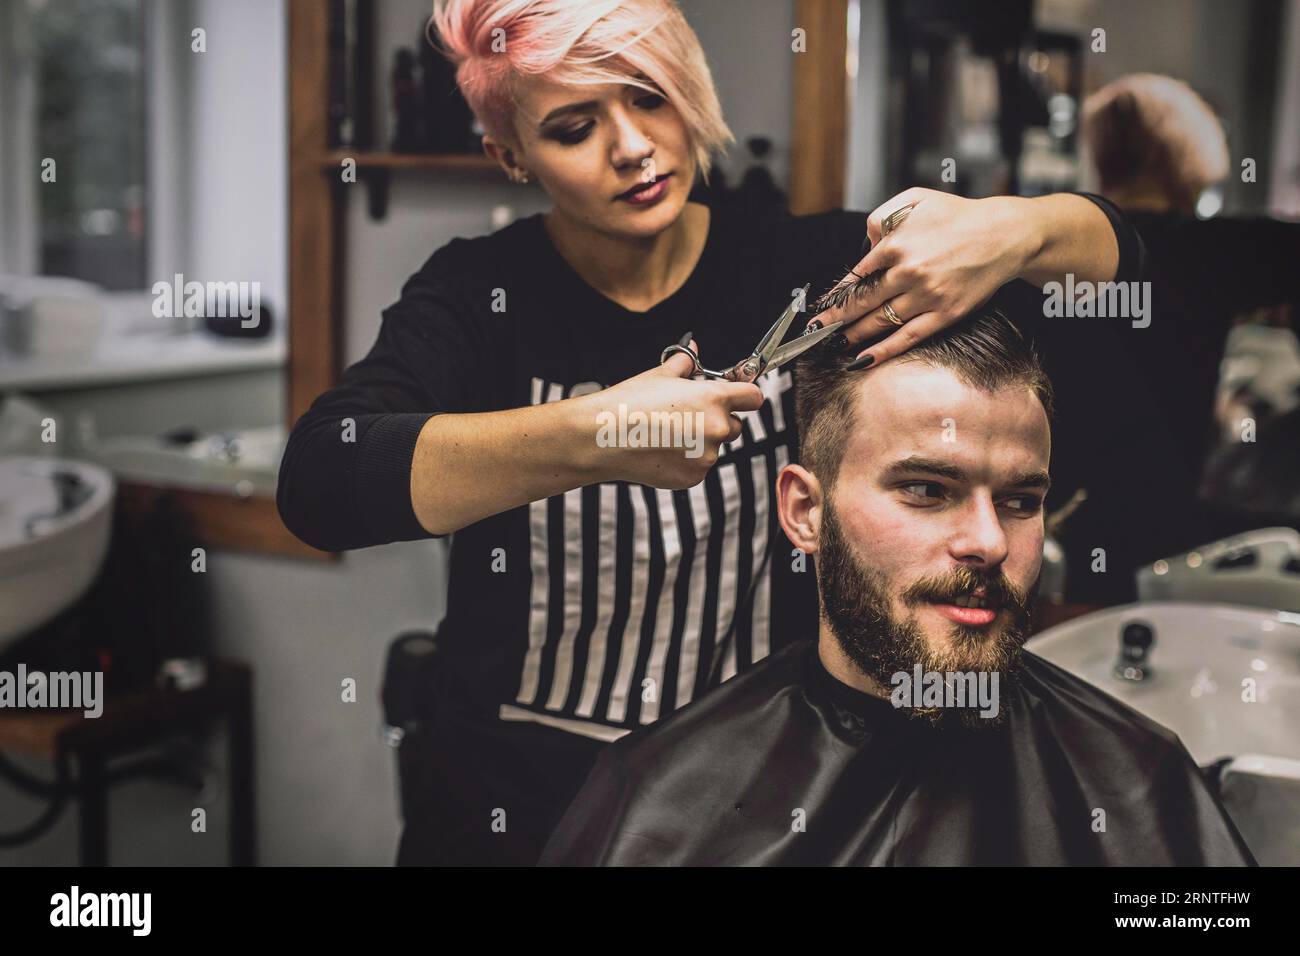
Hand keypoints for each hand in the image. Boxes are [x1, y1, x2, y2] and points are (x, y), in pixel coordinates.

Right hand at [575, 341, 764, 488]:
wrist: (604, 437)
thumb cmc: (631, 403)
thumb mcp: (660, 375)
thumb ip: (685, 363)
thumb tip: (693, 350)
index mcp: (714, 399)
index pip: (753, 397)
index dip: (745, 395)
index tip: (738, 396)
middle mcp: (717, 429)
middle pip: (735, 425)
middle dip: (718, 420)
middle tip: (688, 416)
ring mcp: (707, 457)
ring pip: (714, 448)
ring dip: (701, 442)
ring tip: (667, 434)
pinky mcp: (694, 477)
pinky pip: (699, 466)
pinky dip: (687, 460)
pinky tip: (662, 450)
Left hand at [807, 188, 1037, 366]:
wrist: (1004, 234)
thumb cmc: (959, 215)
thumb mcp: (916, 197)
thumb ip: (882, 217)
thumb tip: (866, 246)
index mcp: (897, 244)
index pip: (856, 276)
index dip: (836, 295)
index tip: (823, 307)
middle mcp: (908, 271)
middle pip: (862, 303)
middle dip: (835, 320)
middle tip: (816, 332)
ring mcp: (927, 295)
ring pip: (880, 322)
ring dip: (853, 336)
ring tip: (836, 344)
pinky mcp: (945, 313)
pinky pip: (907, 337)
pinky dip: (882, 351)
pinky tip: (863, 359)